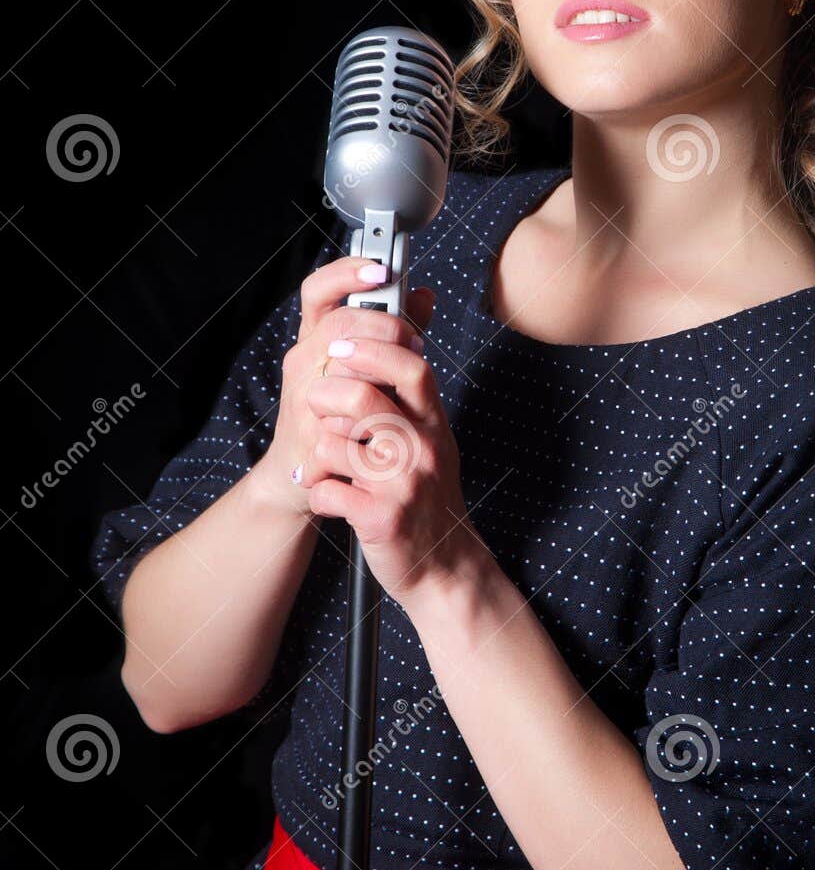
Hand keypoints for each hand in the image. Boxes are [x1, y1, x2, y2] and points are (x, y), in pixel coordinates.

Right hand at [257, 254, 432, 520]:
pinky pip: (343, 410)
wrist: (302, 476)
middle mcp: (305, 361)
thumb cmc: (338, 416)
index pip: (320, 291)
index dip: (346, 273)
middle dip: (384, 324)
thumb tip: (422, 296)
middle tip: (413, 338)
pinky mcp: (311, 432)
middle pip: (341, 322)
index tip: (381, 269)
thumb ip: (393, 330)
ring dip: (382, 364)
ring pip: (342, 363)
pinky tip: (391, 409)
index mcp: (316, 339)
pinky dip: (373, 406)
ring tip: (406, 374)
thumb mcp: (365, 367)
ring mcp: (304, 395)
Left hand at [280, 262, 486, 613]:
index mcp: (432, 422)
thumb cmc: (427, 494)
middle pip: (365, 397)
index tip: (341, 346)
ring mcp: (402, 483)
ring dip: (319, 450)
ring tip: (325, 459)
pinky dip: (318, 492)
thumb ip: (416, 381)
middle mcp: (422, 447)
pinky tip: (329, 496)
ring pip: (335, 443)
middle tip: (315, 400)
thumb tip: (419, 304)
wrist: (444, 565)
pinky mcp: (380, 518)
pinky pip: (327, 490)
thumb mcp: (434, 434)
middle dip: (327, 393)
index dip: (371, 348)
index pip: (411, 365)